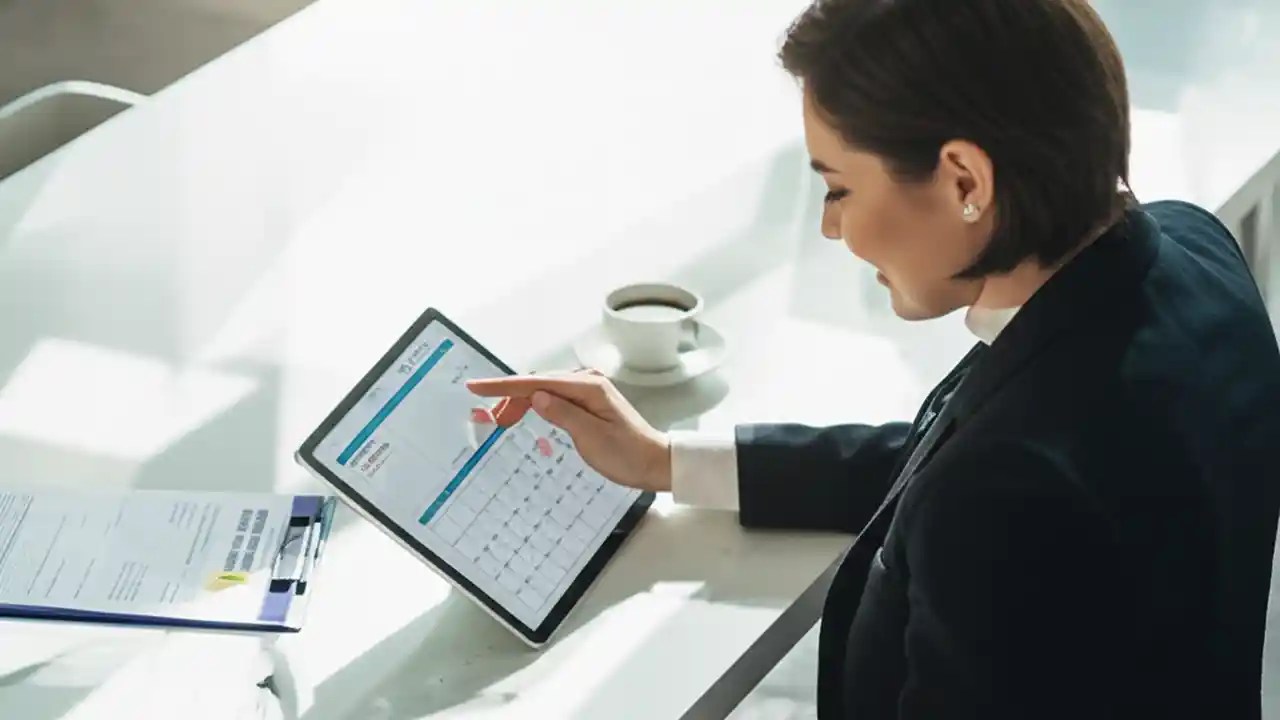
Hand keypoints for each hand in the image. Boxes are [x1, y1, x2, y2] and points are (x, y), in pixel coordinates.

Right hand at [466, 369, 671, 491]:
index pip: (536, 382)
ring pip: (542, 389)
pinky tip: (523, 413)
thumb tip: (536, 396)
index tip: (476, 387)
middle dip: (508, 397)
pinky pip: (553, 396)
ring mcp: (588, 388)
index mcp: (588, 387)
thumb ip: (563, 415)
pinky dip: (534, 404)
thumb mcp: (592, 438)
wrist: (655, 462)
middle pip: (536, 383)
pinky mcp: (587, 399)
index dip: (503, 386)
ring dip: (519, 402)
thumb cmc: (627, 454)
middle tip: (486, 419)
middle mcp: (587, 381)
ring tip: (499, 420)